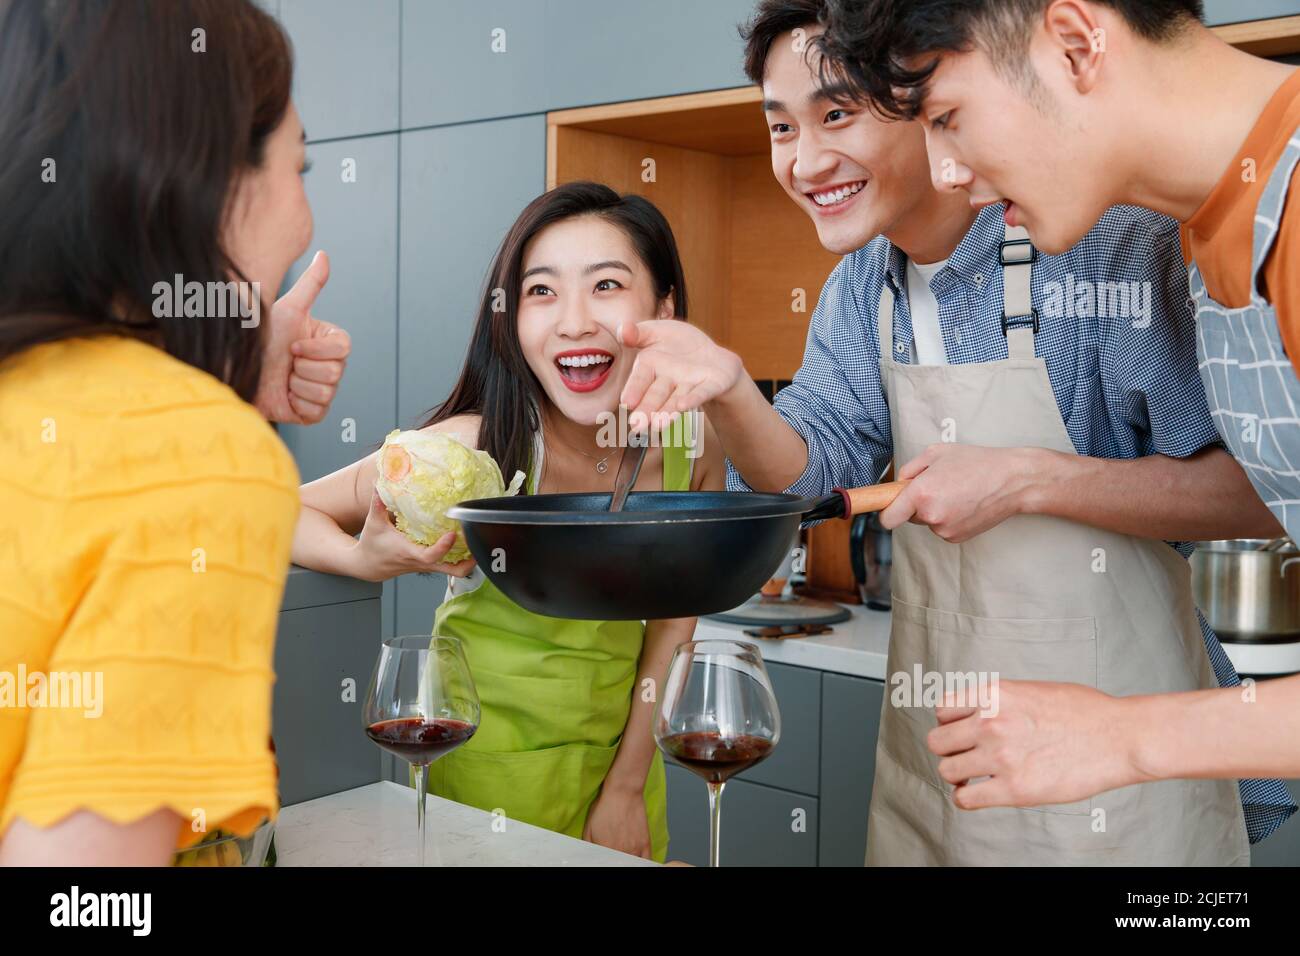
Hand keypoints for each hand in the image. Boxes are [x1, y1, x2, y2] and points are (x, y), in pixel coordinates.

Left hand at [255, 250, 351, 423]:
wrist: (236, 370)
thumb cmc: (260, 338)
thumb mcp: (288, 309)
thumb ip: (311, 284)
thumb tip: (324, 254)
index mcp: (329, 343)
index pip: (343, 348)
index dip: (316, 349)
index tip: (293, 345)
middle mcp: (330, 367)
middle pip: (335, 371)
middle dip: (303, 367)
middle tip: (285, 362)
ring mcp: (322, 391)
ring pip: (325, 391)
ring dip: (297, 384)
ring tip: (282, 377)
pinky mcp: (312, 413)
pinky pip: (317, 410)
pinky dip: (297, 402)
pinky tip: (285, 394)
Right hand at [349, 492, 476, 581]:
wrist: (369, 566)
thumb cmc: (372, 545)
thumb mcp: (374, 523)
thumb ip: (378, 503)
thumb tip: (381, 481)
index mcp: (409, 553)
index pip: (430, 556)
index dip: (443, 547)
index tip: (452, 533)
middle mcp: (422, 563)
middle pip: (452, 570)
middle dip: (469, 560)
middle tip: (479, 541)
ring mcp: (429, 567)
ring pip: (455, 571)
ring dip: (470, 559)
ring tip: (479, 540)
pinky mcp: (431, 566)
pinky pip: (452, 566)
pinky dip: (462, 557)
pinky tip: (467, 542)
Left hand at [582, 782, 651, 858]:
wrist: (623, 792)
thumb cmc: (605, 807)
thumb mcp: (588, 826)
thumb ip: (588, 845)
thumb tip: (590, 855)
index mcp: (605, 849)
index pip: (604, 863)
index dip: (604, 860)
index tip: (605, 856)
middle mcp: (620, 852)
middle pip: (618, 864)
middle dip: (615, 861)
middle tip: (614, 852)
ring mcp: (634, 849)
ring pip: (631, 864)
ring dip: (626, 862)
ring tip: (623, 854)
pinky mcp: (645, 843)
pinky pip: (646, 861)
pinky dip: (641, 863)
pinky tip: (636, 860)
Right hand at [618, 320, 744, 432]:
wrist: (712, 355)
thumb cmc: (679, 344)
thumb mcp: (657, 331)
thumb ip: (639, 332)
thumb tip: (623, 329)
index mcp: (651, 367)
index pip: (639, 380)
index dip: (633, 391)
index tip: (626, 403)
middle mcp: (668, 381)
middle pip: (656, 396)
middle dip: (647, 410)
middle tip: (637, 425)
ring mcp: (689, 385)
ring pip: (675, 399)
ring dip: (667, 411)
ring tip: (658, 424)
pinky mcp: (711, 385)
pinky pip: (702, 392)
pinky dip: (693, 399)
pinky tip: (683, 405)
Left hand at [878, 444, 1037, 541]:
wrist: (1013, 482)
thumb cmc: (977, 463)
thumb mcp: (936, 453)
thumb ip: (910, 469)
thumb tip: (898, 484)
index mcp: (921, 493)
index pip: (888, 518)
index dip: (885, 512)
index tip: (885, 507)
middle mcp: (931, 516)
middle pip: (907, 516)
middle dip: (915, 504)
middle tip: (937, 485)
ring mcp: (944, 530)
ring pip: (926, 521)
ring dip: (934, 510)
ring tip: (956, 492)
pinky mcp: (957, 538)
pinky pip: (941, 528)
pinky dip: (947, 517)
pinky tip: (964, 503)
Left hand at [928, 679, 1148, 809]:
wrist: (1120, 736)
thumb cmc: (1085, 712)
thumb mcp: (1032, 689)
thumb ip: (1000, 702)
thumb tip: (979, 713)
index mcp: (993, 694)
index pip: (942, 709)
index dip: (950, 723)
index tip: (962, 732)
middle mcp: (990, 723)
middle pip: (937, 742)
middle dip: (950, 750)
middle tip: (968, 756)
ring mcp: (1000, 756)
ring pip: (947, 770)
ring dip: (958, 775)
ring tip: (975, 776)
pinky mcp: (1014, 789)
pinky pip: (965, 798)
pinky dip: (967, 798)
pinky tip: (980, 793)